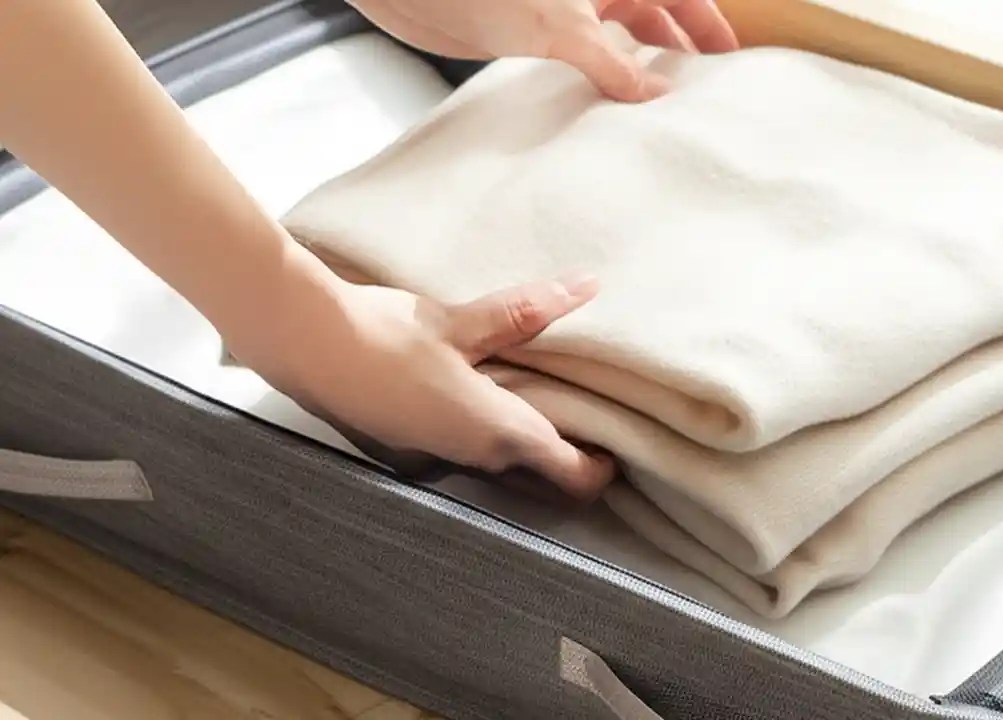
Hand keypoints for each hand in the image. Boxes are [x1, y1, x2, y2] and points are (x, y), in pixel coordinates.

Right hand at [230, 263, 615, 501]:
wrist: (300, 342)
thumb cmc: (384, 333)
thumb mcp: (461, 321)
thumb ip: (525, 312)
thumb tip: (585, 287)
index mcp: (497, 433)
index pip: (571, 475)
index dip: (602, 467)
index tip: (617, 442)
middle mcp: (469, 459)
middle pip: (537, 474)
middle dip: (564, 451)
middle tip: (583, 409)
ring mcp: (432, 460)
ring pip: (498, 463)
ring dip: (522, 440)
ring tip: (536, 392)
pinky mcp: (404, 449)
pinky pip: (462, 451)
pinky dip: (482, 432)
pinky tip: (476, 391)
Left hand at [349, 0, 739, 101]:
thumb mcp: (563, 27)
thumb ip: (613, 64)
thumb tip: (656, 98)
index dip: (708, 27)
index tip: (732, 64)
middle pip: (653, 20)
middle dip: (678, 55)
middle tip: (701, 100)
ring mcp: (566, 13)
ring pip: (618, 44)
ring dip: (637, 74)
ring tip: (662, 117)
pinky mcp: (535, 36)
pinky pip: (582, 62)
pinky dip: (599, 85)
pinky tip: (608, 115)